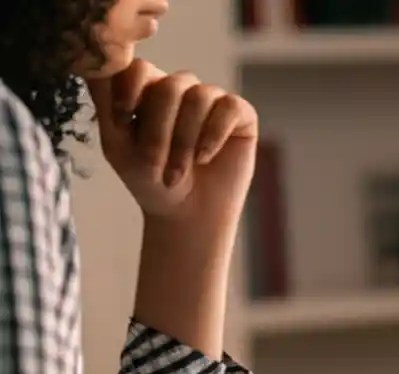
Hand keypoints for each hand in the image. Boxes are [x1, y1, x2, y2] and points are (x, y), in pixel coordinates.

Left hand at [86, 59, 258, 224]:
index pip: (139, 67)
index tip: (123, 120)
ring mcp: (213, 99)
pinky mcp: (241, 115)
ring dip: (184, 141)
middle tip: (154, 165)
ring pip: (199, 97)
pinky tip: (205, 158)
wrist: (187, 214)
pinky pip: (229, 108)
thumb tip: (86, 61)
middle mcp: (182, 88)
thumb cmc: (150, 180)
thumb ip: (106, 102)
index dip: (130, 88)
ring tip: (179, 174)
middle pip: (170, 85)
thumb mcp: (116, 142)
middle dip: (159, 130)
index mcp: (149, 89)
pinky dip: (214, 135)